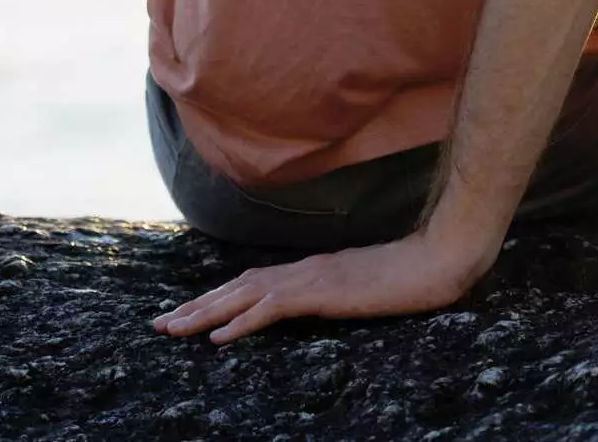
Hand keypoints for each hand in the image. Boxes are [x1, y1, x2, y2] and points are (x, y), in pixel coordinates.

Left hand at [153, 227, 492, 344]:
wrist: (437, 259)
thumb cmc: (410, 276)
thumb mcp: (364, 289)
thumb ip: (338, 293)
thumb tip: (321, 303)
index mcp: (311, 269)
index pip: (252, 283)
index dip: (217, 298)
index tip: (187, 312)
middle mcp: (303, 269)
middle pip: (237, 287)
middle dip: (195, 306)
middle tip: (160, 324)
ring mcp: (311, 278)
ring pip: (244, 296)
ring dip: (204, 313)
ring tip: (172, 329)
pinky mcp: (322, 292)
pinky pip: (271, 309)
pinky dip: (240, 323)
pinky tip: (217, 338)